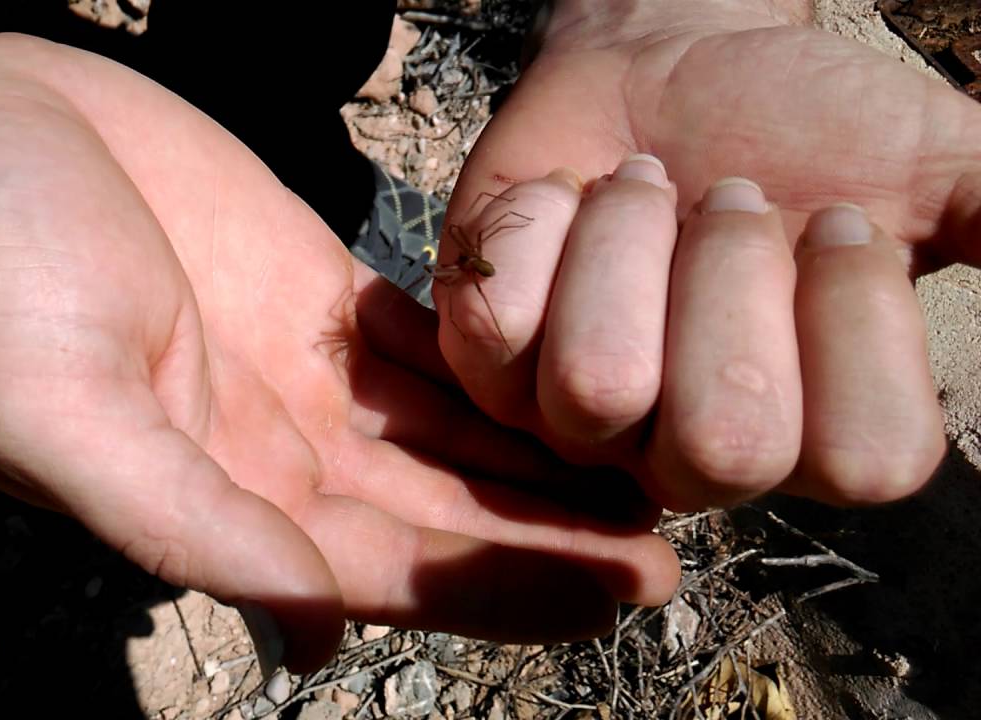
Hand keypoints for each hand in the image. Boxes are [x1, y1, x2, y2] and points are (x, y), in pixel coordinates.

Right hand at [0, 18, 679, 670]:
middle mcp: (270, 450)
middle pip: (434, 513)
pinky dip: (498, 369)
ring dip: (539, 461)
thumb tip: (312, 631)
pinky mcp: (315, 289)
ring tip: (650, 474)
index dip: (497, 585)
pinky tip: (573, 376)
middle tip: (670, 546)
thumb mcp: (59, 415)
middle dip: (546, 537)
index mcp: (214, 497)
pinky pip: (427, 345)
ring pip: (444, 436)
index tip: (616, 590)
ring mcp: (299, 370)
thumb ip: (190, 524)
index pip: (380, 567)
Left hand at [443, 0, 979, 509]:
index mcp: (821, 433)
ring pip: (601, 388)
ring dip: (638, 242)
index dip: (855, 317)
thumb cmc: (804, 126)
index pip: (868, 456)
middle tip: (732, 200)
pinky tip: (569, 199)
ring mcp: (583, 421)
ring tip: (650, 190)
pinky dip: (549, 224)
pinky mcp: (489, 363)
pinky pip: (503, 322)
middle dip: (736, 274)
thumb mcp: (939, 168)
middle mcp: (699, 454)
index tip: (833, 218)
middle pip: (728, 439)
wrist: (671, 67)